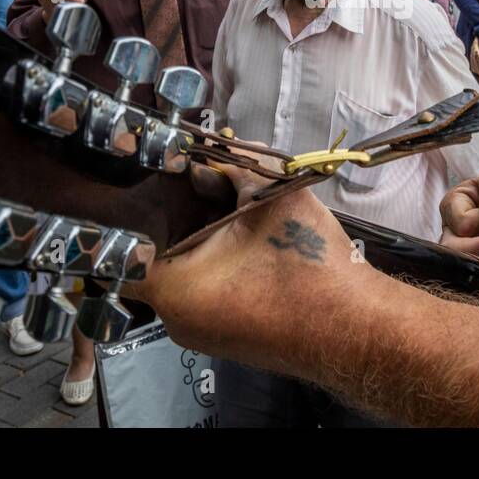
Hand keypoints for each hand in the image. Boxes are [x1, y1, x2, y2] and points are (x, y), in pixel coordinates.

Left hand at [135, 166, 370, 367]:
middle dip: (177, 214)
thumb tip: (219, 144)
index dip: (137, 202)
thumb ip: (236, 164)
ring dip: (199, 237)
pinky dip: (215, 261)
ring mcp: (198, 331)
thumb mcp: (270, 197)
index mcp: (172, 286)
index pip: (124, 242)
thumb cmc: (305, 264)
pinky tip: (243, 239)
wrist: (353, 328)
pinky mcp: (223, 335)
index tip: (150, 176)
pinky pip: (204, 290)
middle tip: (198, 181)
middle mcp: (174, 317)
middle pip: (156, 253)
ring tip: (227, 204)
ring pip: (182, 271)